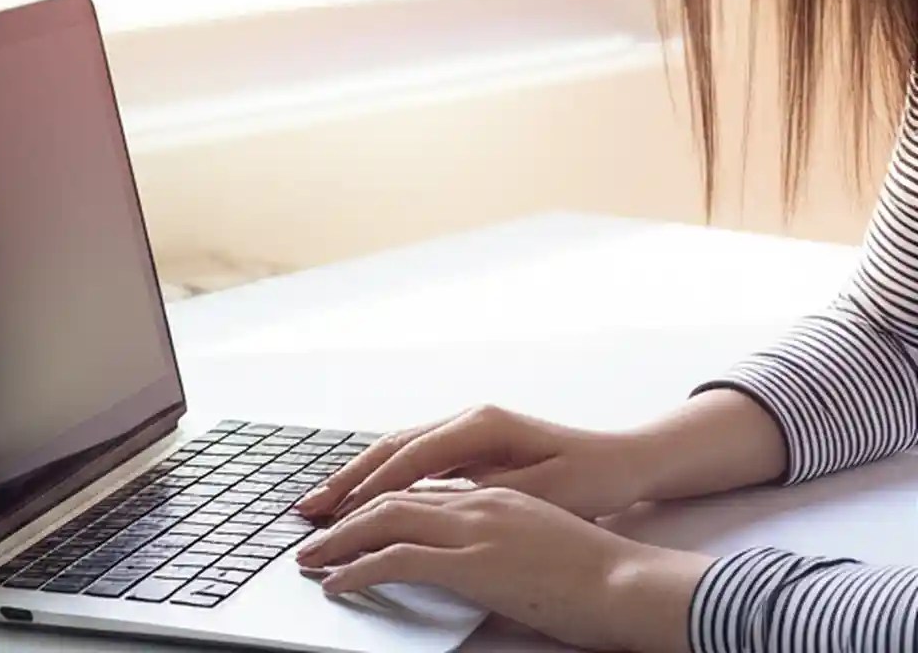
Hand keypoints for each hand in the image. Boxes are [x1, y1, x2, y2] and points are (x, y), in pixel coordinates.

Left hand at [296, 488, 710, 651]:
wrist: (631, 585)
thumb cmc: (596, 575)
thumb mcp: (538, 543)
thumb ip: (496, 542)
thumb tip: (464, 563)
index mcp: (495, 494)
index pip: (419, 489)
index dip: (376, 501)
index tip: (346, 517)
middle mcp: (478, 500)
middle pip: (391, 497)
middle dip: (344, 515)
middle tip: (312, 534)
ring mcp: (473, 527)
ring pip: (383, 521)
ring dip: (338, 540)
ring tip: (309, 559)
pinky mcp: (471, 561)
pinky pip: (395, 559)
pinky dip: (357, 570)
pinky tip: (337, 584)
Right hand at [297, 405, 651, 520]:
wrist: (624, 460)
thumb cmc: (591, 476)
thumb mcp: (542, 492)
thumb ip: (485, 495)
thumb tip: (433, 503)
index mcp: (483, 424)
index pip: (412, 457)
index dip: (371, 488)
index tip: (340, 515)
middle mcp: (467, 419)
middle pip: (392, 447)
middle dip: (347, 479)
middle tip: (309, 509)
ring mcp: (466, 430)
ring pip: (396, 451)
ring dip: (357, 478)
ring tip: (321, 504)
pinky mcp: (468, 446)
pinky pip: (412, 461)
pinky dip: (381, 478)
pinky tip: (359, 498)